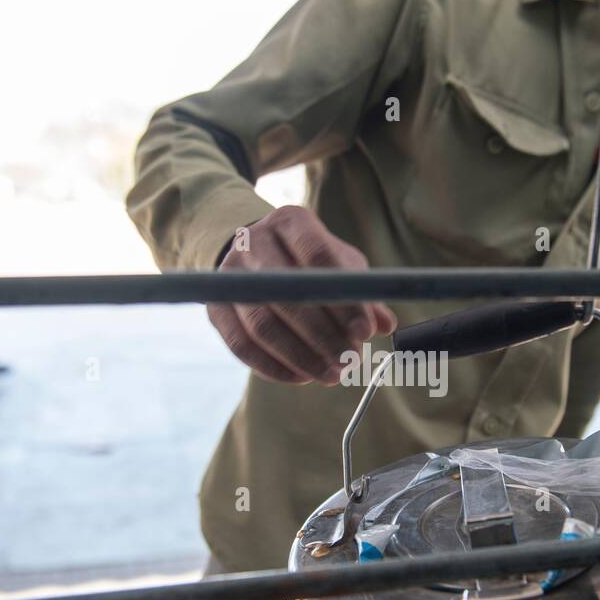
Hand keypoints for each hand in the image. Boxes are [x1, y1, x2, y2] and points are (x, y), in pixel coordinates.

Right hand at [207, 205, 397, 383]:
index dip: (342, 299)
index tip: (364, 332)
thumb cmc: (307, 261)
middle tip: (350, 362)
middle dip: (324, 337)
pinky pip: (241, 346)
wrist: (253, 255)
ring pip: (263, 326)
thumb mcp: (340, 264)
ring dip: (301, 357)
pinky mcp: (215, 309)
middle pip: (288, 297)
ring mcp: (229, 277)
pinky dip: (274, 367)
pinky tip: (302, 377)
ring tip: (332, 374)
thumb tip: (384, 324)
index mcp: (290, 222)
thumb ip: (362, 292)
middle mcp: (254, 243)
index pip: (318, 258)